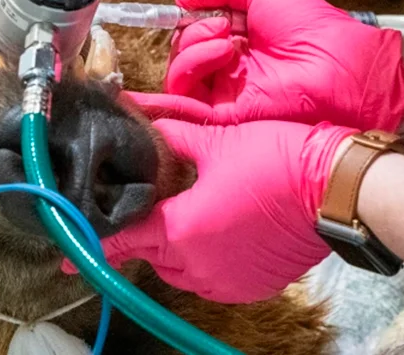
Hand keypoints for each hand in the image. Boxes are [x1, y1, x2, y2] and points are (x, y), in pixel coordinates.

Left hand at [62, 118, 357, 302]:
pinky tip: (219, 231)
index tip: (67, 256)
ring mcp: (227, 282)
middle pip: (153, 253)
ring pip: (181, 270)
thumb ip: (171, 135)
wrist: (336, 189)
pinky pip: (212, 279)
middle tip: (152, 207)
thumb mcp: (216, 141)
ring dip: (176, 248)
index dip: (95, 245)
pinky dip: (205, 261)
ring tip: (190, 215)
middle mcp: (198, 265)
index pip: (125, 239)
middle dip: (147, 233)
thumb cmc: (277, 159)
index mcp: (181, 230)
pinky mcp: (252, 287)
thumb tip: (139, 117)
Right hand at [128, 0, 403, 130]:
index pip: (195, 28)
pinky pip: (184, 97)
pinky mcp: (223, 114)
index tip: (194, 3)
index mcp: (239, 39)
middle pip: (183, 49)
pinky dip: (190, 68)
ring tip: (225, 39)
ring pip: (179, 71)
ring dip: (193, 47)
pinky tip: (220, 54)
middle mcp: (229, 67)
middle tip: (223, 24)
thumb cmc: (313, 27)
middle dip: (194, 29)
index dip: (191, 15)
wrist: (337, 63)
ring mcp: (225, 91)